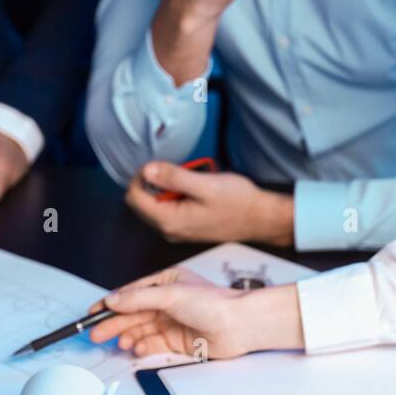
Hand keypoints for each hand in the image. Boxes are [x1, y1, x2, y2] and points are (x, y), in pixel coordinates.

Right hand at [88, 266, 302, 359]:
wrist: (239, 325)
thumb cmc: (215, 302)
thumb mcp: (171, 293)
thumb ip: (139, 298)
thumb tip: (114, 299)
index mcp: (166, 282)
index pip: (131, 292)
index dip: (111, 302)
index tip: (93, 312)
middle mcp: (168, 301)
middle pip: (133, 313)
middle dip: (114, 323)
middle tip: (97, 333)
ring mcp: (172, 321)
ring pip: (141, 330)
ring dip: (128, 336)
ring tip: (119, 342)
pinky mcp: (177, 340)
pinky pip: (152, 344)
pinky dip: (142, 347)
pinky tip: (137, 348)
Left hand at [125, 161, 293, 245]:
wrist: (261, 218)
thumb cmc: (238, 201)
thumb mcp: (205, 184)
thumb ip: (173, 178)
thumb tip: (146, 170)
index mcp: (170, 221)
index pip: (134, 198)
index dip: (140, 177)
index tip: (158, 164)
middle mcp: (169, 230)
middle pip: (141, 203)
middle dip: (153, 182)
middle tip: (177, 169)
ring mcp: (177, 231)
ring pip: (154, 205)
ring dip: (166, 187)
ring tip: (190, 178)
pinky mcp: (186, 227)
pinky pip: (168, 209)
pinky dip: (175, 194)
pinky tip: (194, 187)